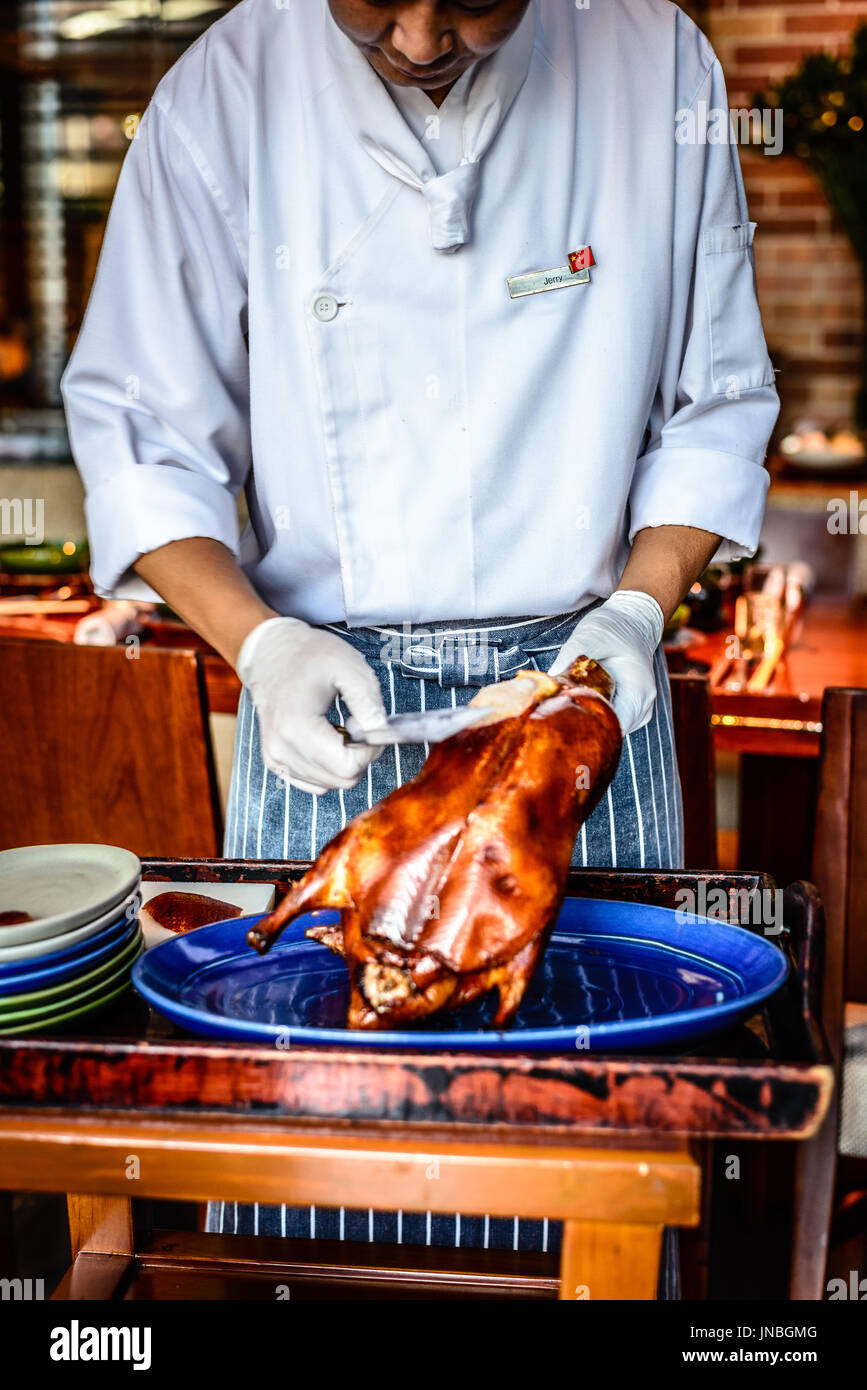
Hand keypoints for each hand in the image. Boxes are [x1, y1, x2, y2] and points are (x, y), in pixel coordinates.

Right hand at [237, 617, 386, 793]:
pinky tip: (326, 740)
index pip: (348, 767)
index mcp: (296, 727)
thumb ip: (369, 703)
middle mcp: (281, 749)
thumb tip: (380, 734)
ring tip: (339, 728)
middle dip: (359, 757)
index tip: (368, 724)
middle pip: (341, 780)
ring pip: (329, 784)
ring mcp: (275, 758)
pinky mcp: (275, 762)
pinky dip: (328, 767)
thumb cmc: (309, 655)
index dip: (369, 750)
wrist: (270, 653)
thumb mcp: (349, 668)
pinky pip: (314, 783)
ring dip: (343, 762)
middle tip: (357, 724)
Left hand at [549, 591, 664, 733]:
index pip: (612, 728)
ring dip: (588, 720)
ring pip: (609, 730)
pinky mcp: (630, 709)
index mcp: (638, 692)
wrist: (633, 620)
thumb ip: (569, 659)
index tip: (560, 718)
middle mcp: (643, 706)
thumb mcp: (590, 636)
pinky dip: (594, 715)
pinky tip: (578, 701)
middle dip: (583, 726)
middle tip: (555, 712)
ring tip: (565, 704)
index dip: (585, 727)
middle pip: (610, 733)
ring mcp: (640, 710)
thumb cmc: (613, 627)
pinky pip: (610, 721)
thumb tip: (548, 684)